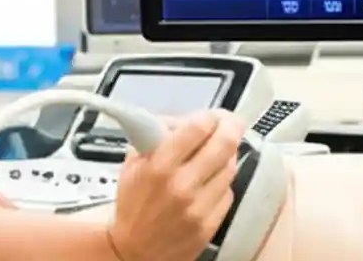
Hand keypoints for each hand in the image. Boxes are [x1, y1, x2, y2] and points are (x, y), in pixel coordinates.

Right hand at [106, 110, 244, 260]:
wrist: (134, 251)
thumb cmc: (132, 206)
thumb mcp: (132, 164)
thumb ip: (155, 138)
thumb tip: (179, 119)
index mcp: (159, 166)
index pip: (198, 127)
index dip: (208, 116)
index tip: (209, 115)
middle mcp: (181, 186)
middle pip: (224, 143)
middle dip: (230, 127)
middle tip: (228, 123)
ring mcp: (199, 207)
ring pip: (230, 167)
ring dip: (226, 156)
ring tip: (216, 154)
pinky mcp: (210, 224)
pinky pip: (228, 192)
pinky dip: (222, 183)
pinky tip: (209, 182)